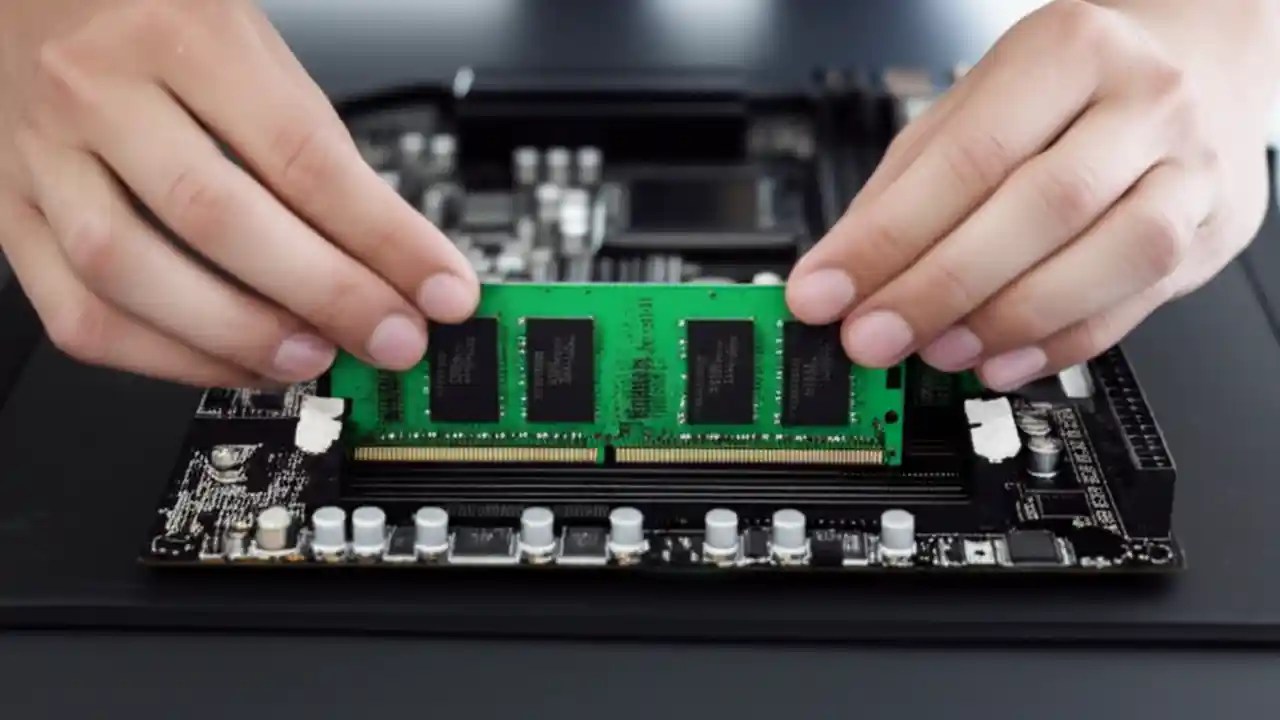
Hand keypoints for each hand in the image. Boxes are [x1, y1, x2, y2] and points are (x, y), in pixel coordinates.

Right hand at [0, 0, 477, 387]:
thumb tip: (396, 256)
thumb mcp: (257, 54)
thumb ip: (315, 150)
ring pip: (133, 272)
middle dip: (325, 296)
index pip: (304, 157)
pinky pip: (78, 313)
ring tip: (314, 358)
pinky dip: (164, 358)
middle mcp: (101, 92)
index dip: (386, 239)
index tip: (441, 290)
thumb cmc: (161, 20)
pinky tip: (231, 363)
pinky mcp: (10, 214)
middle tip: (390, 338)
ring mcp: (44, 156)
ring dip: (239, 337)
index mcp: (184, 36)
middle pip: (219, 218)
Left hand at [787, 0, 1279, 390]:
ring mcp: (1190, 169)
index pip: (967, 156)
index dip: (887, 237)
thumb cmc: (1066, 90)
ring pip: (1111, 258)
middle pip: (1039, 208)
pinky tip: (1000, 363)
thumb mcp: (973, 107)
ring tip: (936, 351)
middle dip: (939, 288)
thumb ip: (905, 188)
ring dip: (1007, 321)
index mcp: (1070, 50)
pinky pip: (1135, 306)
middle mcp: (1144, 103)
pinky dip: (1057, 346)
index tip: (825, 292)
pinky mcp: (1211, 234)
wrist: (1192, 68)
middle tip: (874, 336)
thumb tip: (839, 276)